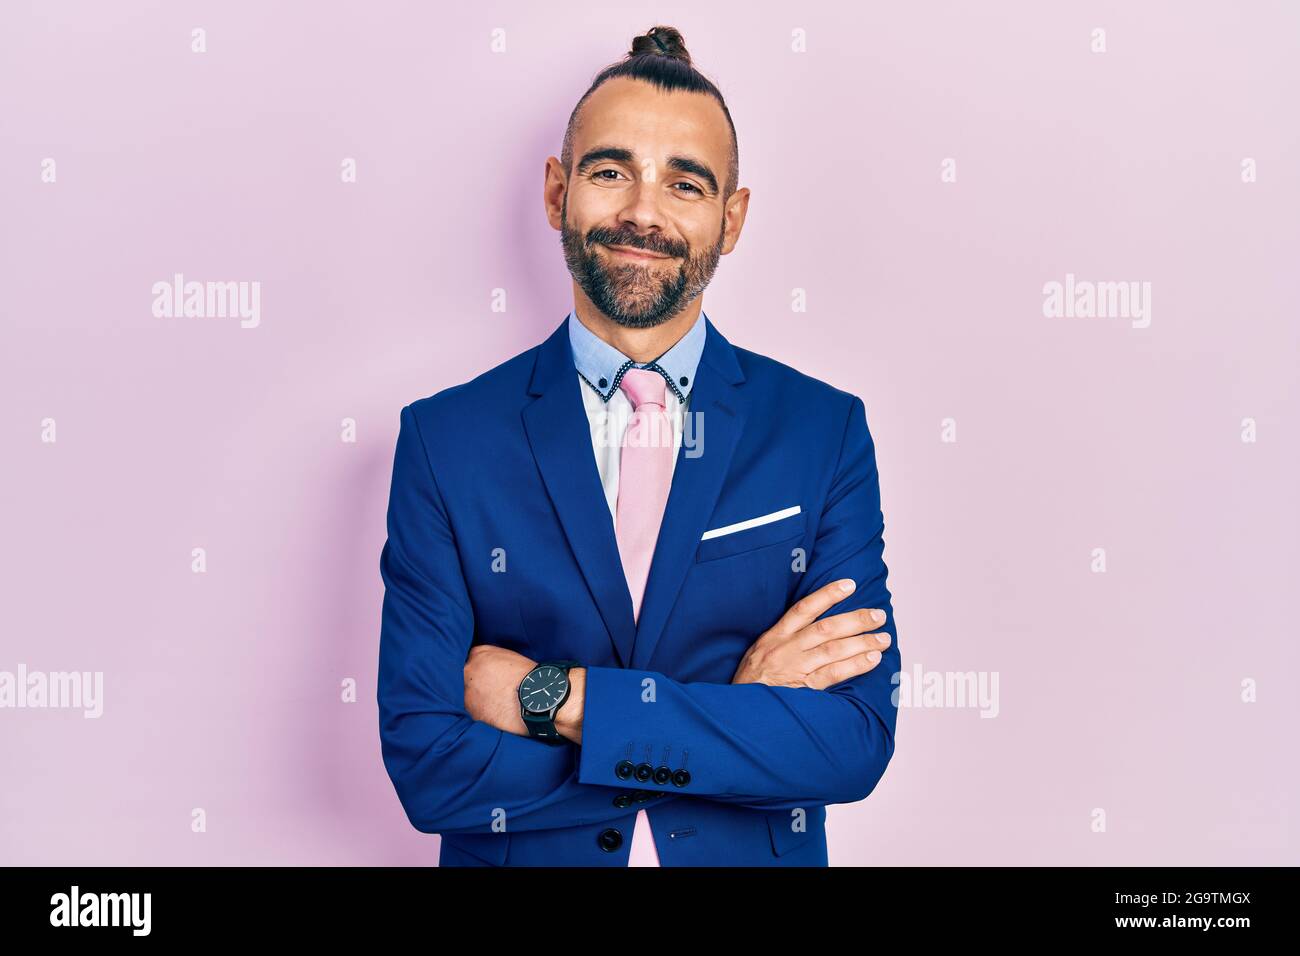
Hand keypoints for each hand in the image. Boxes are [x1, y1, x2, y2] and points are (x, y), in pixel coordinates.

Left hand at [463, 644, 535, 735]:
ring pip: (466, 697)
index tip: (482, 677)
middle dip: (473, 684)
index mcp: (478, 654)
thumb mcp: (508, 657)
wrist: (539, 696)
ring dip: (476, 700)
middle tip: (488, 691)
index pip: (468, 661)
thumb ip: (491, 660)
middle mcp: (469, 670)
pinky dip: (482, 714)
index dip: (476, 671)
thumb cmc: (529, 676)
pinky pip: (473, 713)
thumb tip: (485, 670)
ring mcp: (468, 692)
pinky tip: (495, 713)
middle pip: (463, 678)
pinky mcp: (473, 712)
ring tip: (493, 703)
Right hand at [731, 578, 890, 688]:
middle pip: (826, 628)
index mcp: (773, 637)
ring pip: (833, 649)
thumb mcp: (757, 655)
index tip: (850, 585)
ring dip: (862, 642)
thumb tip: (812, 632)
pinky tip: (871, 659)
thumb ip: (781, 643)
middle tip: (878, 615)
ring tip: (883, 638)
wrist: (737, 714)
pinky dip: (854, 665)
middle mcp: (785, 649)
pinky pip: (833, 673)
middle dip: (856, 620)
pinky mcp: (801, 689)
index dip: (828, 595)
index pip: (804, 609)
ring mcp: (793, 668)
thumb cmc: (749, 685)